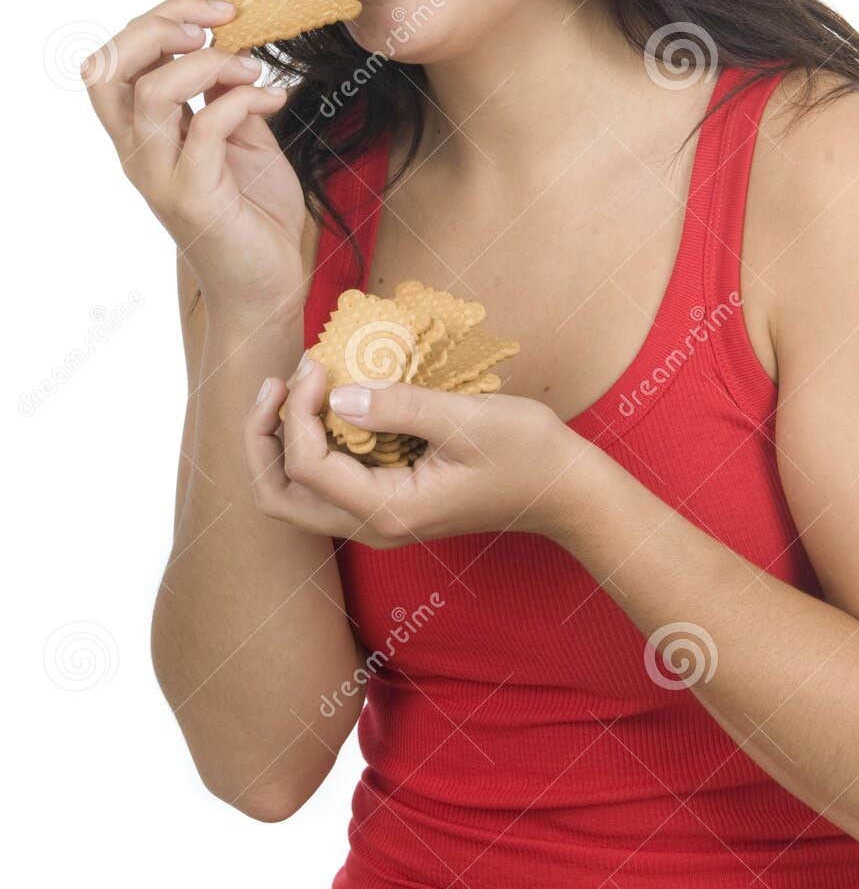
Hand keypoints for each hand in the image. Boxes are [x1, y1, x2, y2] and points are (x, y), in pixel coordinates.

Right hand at [81, 0, 306, 319]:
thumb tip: (232, 42)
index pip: (115, 59)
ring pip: (150, 94)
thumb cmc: (253, 211)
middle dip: (161, 25)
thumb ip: (225, 94)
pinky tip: (272, 101)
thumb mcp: (240, 138)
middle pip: (109, 68)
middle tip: (220, 20)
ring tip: (253, 67)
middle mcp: (139, 152)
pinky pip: (205, 129)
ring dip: (207, 63)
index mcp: (142, 132)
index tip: (217, 10)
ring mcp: (160, 176)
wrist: (269, 282)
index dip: (158, 19)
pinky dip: (241, 100)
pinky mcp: (193, 197)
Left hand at [242, 354, 591, 548]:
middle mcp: (375, 525)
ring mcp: (379, 519)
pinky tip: (324, 403)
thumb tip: (338, 395)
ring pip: (296, 495)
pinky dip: (309, 445)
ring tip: (290, 387)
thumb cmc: (526, 453)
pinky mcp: (388, 502)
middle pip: (279, 497)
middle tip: (276, 382)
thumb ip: (399, 407)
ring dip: (281, 442)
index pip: (308, 467)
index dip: (297, 411)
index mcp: (390, 510)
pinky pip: (326, 483)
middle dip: (264, 438)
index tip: (317, 363)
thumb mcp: (467, 420)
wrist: (564, 491)